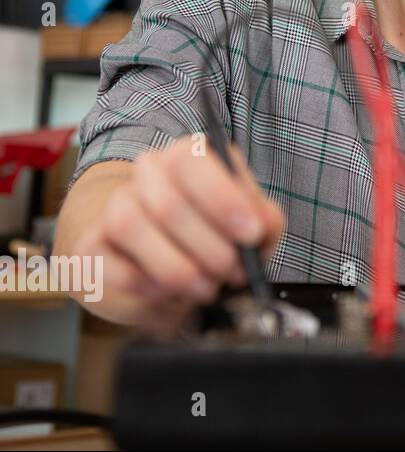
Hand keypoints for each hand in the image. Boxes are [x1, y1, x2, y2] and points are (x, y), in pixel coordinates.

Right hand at [69, 138, 283, 331]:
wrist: (154, 262)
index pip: (192, 160)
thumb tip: (264, 227)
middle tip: (233, 273)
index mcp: (188, 157)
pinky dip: (150, 288)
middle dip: (210, 249)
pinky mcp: (91, 247)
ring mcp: (114, 207)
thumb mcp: (248, 227)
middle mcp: (148, 173)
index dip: (223, 199)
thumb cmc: (211, 237)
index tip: (251, 235)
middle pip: (167, 203)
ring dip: (178, 269)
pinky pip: (114, 266)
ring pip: (131, 227)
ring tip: (206, 288)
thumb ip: (265, 222)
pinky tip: (171, 294)